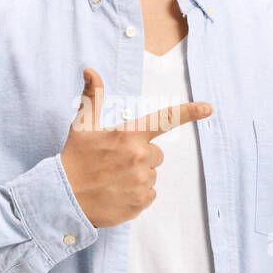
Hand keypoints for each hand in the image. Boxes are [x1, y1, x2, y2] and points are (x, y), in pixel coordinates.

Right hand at [60, 67, 213, 226]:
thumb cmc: (75, 159)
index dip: (189, 112)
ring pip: (153, 175)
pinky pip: (150, 194)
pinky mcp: (140, 202)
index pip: (165, 119)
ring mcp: (141, 180)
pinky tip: (118, 193)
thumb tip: (90, 70)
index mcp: (129, 135)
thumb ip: (92, 98)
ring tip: (114, 179)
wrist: (63, 197)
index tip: (208, 107)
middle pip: (158, 154)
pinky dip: (137, 195)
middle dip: (142, 157)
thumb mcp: (82, 126)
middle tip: (117, 163)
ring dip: (139, 176)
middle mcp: (139, 156)